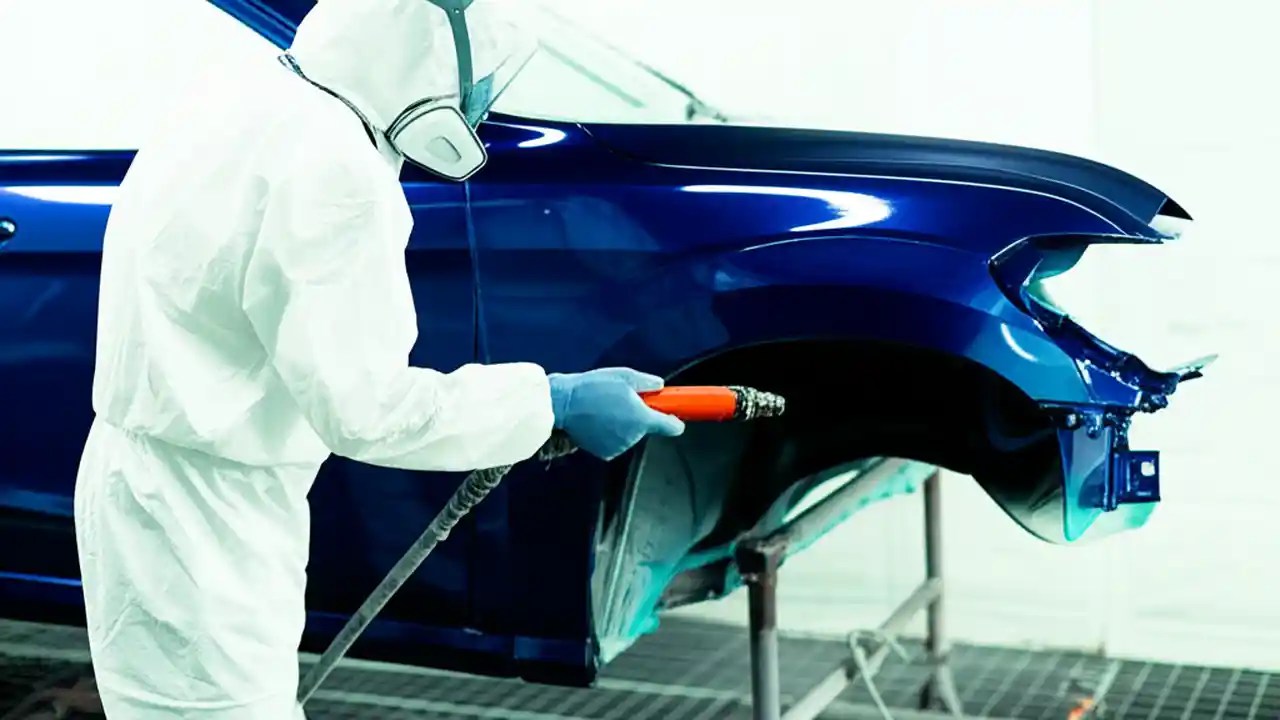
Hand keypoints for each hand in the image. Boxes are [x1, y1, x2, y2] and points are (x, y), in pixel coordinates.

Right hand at [548, 368, 685, 460]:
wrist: (563, 405)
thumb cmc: (594, 387)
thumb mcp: (624, 376)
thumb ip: (647, 383)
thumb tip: (661, 387)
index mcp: (642, 419)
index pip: (673, 427)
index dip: (675, 420)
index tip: (673, 414)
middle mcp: (634, 437)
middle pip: (647, 428)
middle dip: (639, 417)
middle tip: (621, 401)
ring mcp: (619, 447)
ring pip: (630, 435)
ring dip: (624, 426)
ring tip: (604, 410)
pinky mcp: (605, 454)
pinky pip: (616, 443)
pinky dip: (611, 435)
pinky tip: (597, 422)